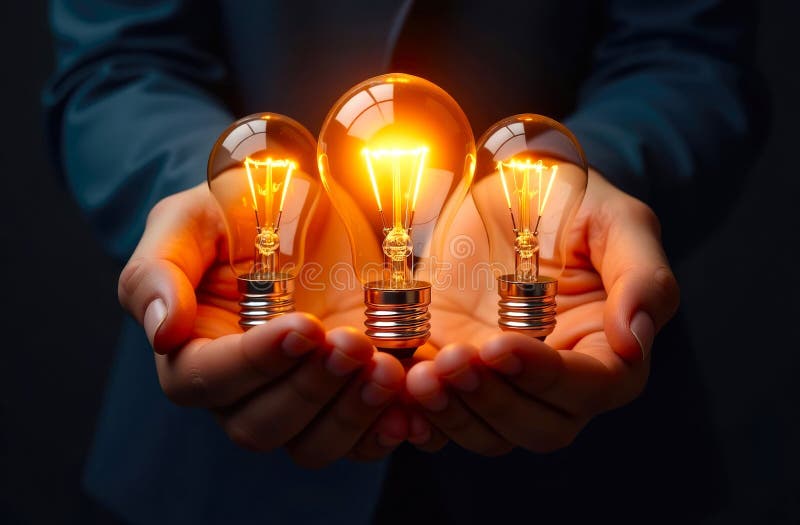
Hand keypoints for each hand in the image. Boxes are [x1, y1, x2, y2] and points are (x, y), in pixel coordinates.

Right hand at [118, 184, 408, 466]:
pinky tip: (408, 411)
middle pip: (259, 424)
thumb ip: (159, 269)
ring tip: (386, 369)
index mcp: (195, 348)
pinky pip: (357, 444)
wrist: (310, 202)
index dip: (252, 362)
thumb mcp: (193, 217)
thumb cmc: (240, 207)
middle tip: (352, 343)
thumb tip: (160, 331)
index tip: (302, 327)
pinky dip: (381, 435)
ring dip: (348, 414)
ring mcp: (299, 396)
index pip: (204, 380)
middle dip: (309, 388)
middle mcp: (244, 386)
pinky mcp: (345, 399)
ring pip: (309, 444)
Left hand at [406, 170, 679, 453]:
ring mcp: (504, 380)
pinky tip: (400, 400)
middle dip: (495, 401)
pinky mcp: (458, 372)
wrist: (501, 184)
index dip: (547, 377)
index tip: (502, 344)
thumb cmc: (571, 198)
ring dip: (454, 414)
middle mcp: (557, 378)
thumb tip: (635, 343)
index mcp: (607, 347)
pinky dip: (423, 420)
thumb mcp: (617, 220)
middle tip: (454, 359)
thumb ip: (643, 277)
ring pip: (489, 433)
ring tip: (421, 377)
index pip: (592, 388)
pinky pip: (444, 419)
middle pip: (540, 426)